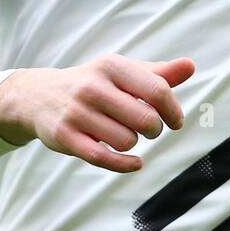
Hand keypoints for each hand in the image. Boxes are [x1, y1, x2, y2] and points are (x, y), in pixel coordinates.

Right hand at [0, 53, 195, 172]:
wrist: (38, 96)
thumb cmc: (93, 84)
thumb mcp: (122, 73)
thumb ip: (158, 73)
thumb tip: (191, 66)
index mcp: (111, 66)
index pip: (158, 90)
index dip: (173, 110)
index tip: (175, 121)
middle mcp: (93, 87)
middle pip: (145, 119)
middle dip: (154, 129)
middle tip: (148, 129)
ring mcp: (77, 113)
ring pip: (127, 141)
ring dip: (132, 143)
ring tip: (123, 135)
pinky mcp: (65, 138)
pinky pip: (104, 158)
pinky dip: (125, 164)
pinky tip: (135, 162)